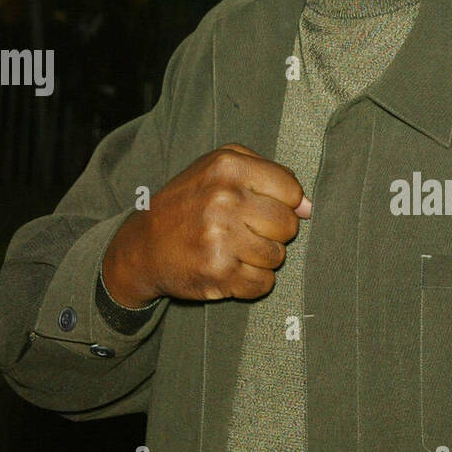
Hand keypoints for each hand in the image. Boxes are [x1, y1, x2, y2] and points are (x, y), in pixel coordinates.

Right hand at [102, 143, 311, 304]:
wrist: (143, 247)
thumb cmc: (190, 204)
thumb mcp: (219, 169)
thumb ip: (269, 175)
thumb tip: (309, 208)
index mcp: (227, 167)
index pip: (291, 190)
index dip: (284, 203)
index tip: (264, 207)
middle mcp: (223, 200)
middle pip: (288, 226)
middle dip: (274, 233)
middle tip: (247, 232)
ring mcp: (220, 238)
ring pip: (278, 257)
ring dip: (262, 258)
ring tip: (234, 249)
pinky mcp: (218, 273)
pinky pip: (263, 284)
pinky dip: (252, 282)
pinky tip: (230, 268)